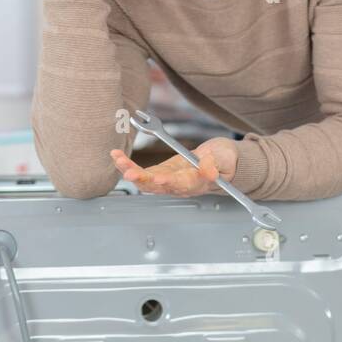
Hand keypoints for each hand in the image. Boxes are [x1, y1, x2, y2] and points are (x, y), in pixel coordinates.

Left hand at [110, 137, 238, 196]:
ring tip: (118, 159)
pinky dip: (128, 164)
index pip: (181, 184)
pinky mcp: (159, 173)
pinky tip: (117, 156)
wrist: (218, 162)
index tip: (159, 178)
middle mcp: (178, 185)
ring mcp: (166, 180)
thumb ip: (216, 165)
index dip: (169, 182)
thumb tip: (209, 171)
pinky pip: (141, 172)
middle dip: (142, 178)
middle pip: (157, 185)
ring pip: (145, 180)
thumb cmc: (223, 161)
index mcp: (195, 183)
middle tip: (129, 172)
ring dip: (130, 170)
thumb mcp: (224, 160)